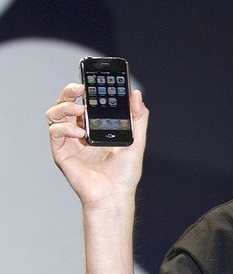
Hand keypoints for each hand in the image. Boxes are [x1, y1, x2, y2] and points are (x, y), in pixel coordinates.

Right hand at [45, 83, 148, 211]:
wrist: (115, 195)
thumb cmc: (125, 172)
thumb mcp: (137, 140)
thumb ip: (138, 118)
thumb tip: (136, 94)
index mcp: (97, 125)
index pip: (87, 100)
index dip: (87, 87)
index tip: (94, 78)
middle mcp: (80, 130)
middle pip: (67, 102)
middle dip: (70, 91)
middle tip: (81, 88)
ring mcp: (69, 141)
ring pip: (55, 114)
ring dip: (65, 107)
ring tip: (80, 110)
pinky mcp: (61, 152)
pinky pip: (54, 132)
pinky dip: (64, 128)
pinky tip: (80, 133)